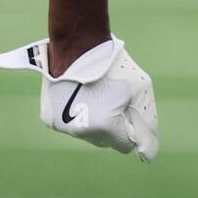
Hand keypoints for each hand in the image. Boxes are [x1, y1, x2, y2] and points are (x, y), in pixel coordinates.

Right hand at [0, 35, 158, 160]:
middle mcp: (82, 132)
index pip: (124, 145)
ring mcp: (63, 127)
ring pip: (85, 132)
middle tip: (111, 100)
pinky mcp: (49, 119)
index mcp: (106, 126)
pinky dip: (75, 113)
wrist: (78, 45)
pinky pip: (68, 124)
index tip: (127, 113)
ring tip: (94, 95)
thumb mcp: (140, 89)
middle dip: (111, 126)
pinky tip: (78, 95)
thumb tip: (148, 151)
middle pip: (104, 140)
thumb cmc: (113, 66)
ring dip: (93, 120)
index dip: (129, 129)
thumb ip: (145, 121)